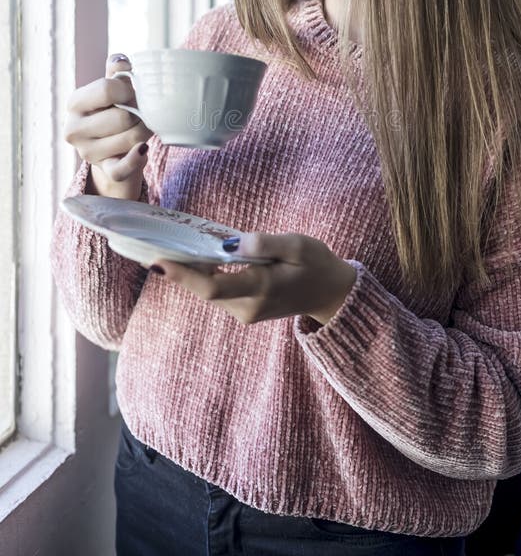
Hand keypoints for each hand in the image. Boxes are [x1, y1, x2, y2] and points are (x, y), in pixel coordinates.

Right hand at [64, 54, 153, 199]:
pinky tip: (143, 149)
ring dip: (145, 131)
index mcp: (75, 103)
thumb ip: (117, 72)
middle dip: (139, 114)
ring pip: (131, 139)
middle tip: (141, 114)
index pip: (107, 89)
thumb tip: (122, 62)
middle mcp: (74, 129)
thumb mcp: (111, 89)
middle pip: (122, 117)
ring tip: (142, 127)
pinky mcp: (103, 170)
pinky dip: (135, 159)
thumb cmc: (112, 111)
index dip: (128, 90)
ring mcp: (87, 152)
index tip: (131, 93)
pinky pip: (122, 168)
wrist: (112, 148)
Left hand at [152, 232, 357, 325]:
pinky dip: (206, 276)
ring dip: (191, 273)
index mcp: (261, 289)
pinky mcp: (245, 311)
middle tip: (155, 246)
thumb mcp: (298, 245)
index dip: (182, 276)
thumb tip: (234, 243)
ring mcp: (246, 313)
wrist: (331, 294)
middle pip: (204, 290)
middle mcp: (248, 307)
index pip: (213, 287)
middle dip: (180, 270)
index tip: (157, 262)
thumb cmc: (316, 264)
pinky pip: (218, 293)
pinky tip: (198, 258)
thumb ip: (266, 243)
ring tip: (173, 248)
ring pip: (209, 292)